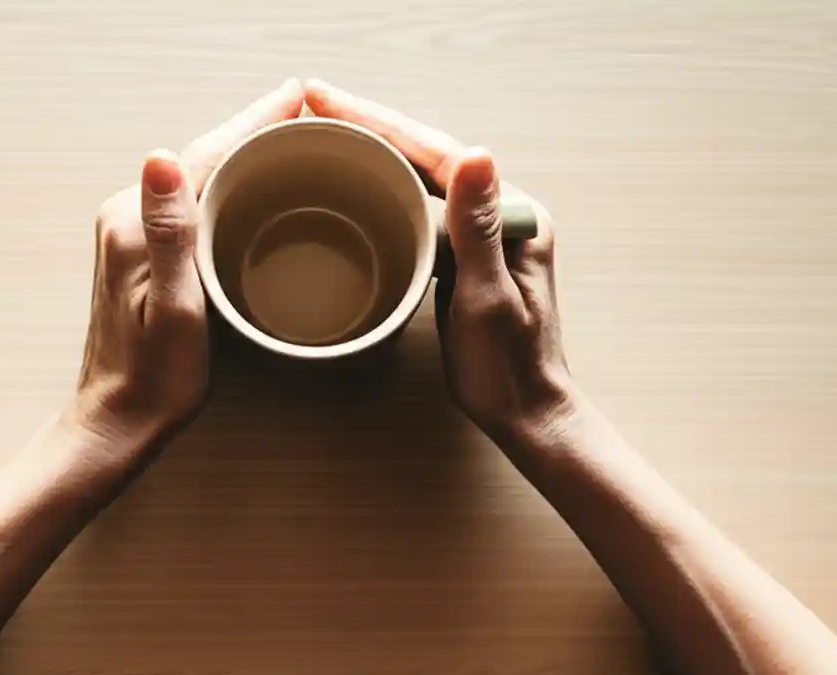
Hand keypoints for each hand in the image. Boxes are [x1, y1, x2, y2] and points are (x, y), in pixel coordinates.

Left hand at [69, 79, 305, 449]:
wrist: (118, 418)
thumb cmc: (153, 377)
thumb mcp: (173, 307)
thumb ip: (169, 233)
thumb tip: (160, 158)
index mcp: (133, 222)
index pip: (203, 153)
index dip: (253, 122)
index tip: (297, 94)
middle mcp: (127, 217)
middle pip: (202, 156)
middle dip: (254, 128)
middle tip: (307, 107)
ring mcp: (133, 233)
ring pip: (199, 176)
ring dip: (243, 152)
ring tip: (290, 132)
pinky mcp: (144, 251)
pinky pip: (194, 201)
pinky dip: (229, 182)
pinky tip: (254, 185)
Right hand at [305, 80, 571, 443]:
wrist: (526, 414)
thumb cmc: (507, 368)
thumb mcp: (487, 297)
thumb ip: (479, 228)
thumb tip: (475, 153)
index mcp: (514, 213)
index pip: (438, 151)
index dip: (380, 121)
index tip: (326, 98)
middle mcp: (501, 213)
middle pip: (426, 154)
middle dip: (368, 125)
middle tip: (310, 101)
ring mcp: (483, 234)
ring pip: (420, 177)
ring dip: (373, 151)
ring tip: (323, 129)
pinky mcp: (465, 256)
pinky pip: (419, 207)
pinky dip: (384, 189)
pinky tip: (355, 185)